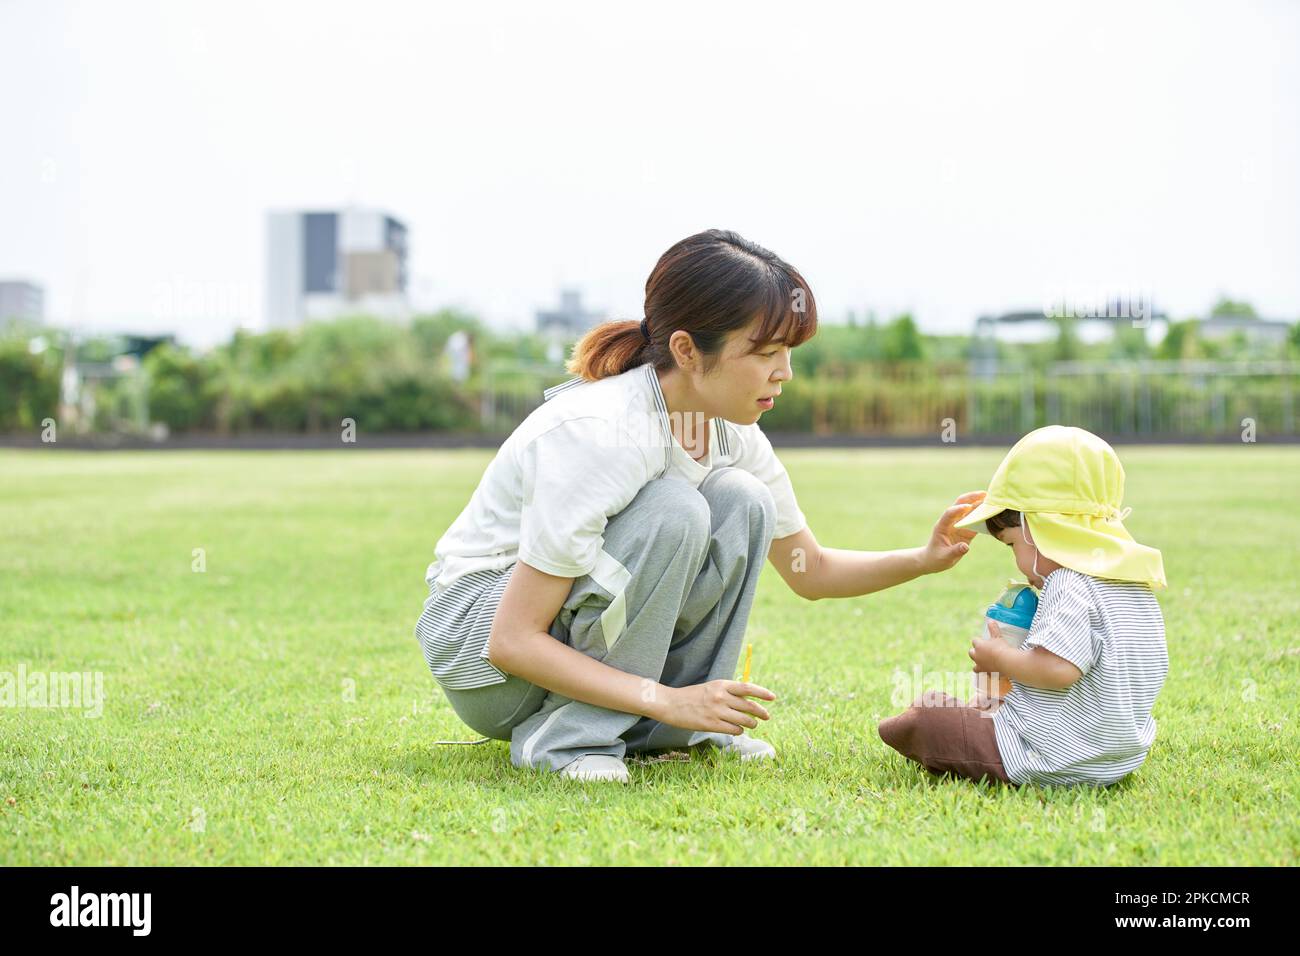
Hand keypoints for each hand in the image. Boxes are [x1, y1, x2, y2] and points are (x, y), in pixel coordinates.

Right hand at [658, 680, 775, 734]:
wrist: (671, 704)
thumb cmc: (692, 696)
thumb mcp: (711, 688)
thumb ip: (728, 692)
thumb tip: (748, 700)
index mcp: (721, 685)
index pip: (747, 688)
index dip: (762, 693)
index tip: (772, 697)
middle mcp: (721, 697)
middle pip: (749, 706)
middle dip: (761, 712)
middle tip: (766, 716)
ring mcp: (717, 712)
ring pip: (744, 720)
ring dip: (751, 724)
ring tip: (751, 724)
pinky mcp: (712, 725)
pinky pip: (734, 730)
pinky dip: (739, 730)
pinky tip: (738, 730)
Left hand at [920, 491, 985, 573]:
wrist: (933, 560)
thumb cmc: (936, 558)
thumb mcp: (945, 557)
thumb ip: (955, 551)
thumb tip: (966, 547)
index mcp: (942, 526)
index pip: (949, 514)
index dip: (957, 509)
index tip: (967, 507)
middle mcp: (951, 522)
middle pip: (960, 504)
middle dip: (971, 498)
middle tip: (985, 494)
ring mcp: (959, 524)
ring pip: (970, 510)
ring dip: (980, 504)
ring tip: (993, 501)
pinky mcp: (966, 530)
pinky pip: (976, 520)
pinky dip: (984, 516)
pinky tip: (994, 513)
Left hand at [969, 621, 1006, 672]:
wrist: (1006, 662)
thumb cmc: (1001, 647)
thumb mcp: (998, 636)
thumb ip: (993, 628)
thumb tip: (990, 620)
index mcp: (978, 645)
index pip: (974, 641)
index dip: (979, 641)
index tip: (984, 642)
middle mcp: (976, 656)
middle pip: (971, 652)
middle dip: (975, 652)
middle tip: (984, 652)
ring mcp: (980, 665)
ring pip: (974, 666)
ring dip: (978, 664)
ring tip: (985, 663)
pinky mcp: (985, 673)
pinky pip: (983, 674)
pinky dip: (986, 673)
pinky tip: (990, 672)